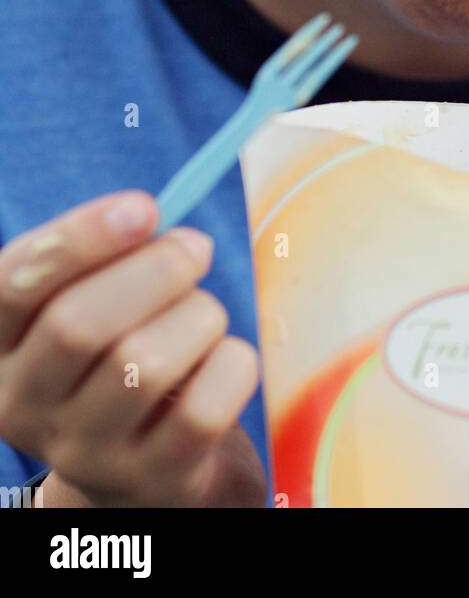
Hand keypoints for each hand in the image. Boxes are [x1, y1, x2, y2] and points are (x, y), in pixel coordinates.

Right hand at [0, 191, 264, 506]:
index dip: (80, 238)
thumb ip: (106, 257)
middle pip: (77, 325)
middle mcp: (24, 405)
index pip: (16, 283)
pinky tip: (221, 357)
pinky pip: (202, 409)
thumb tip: (148, 218)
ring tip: (203, 314)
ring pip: (145, 364)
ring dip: (196, 315)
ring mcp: (83, 452)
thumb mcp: (90, 301)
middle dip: (154, 270)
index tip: (145, 207)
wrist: (138, 460)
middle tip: (197, 247)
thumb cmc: (115, 349)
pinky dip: (231, 364)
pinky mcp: (147, 477)